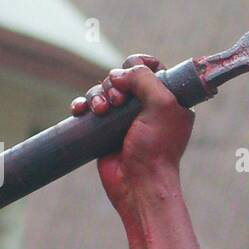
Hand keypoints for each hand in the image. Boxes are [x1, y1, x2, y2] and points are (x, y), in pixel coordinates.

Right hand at [70, 54, 194, 215]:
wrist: (140, 183)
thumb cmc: (156, 148)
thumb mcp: (162, 104)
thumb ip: (145, 78)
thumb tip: (119, 74)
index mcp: (169, 99)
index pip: (152, 68)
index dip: (139, 65)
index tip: (133, 72)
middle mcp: (147, 107)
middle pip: (122, 77)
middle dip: (115, 84)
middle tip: (118, 102)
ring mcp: (125, 119)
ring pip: (103, 91)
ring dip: (97, 95)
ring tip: (100, 111)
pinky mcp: (105, 131)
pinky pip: (89, 108)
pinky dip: (82, 105)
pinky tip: (79, 111)